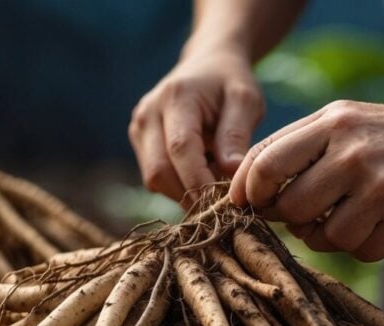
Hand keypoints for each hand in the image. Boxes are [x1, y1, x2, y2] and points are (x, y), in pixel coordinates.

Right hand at [129, 47, 263, 205]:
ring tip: (213, 185)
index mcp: (176, 98)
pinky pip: (154, 177)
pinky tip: (199, 176)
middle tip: (221, 203)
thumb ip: (236, 133)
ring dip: (183, 192)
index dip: (198, 181)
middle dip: (189, 194)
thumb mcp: (245, 100)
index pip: (180, 149)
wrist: (207, 64)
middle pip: (159, 171)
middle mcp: (148, 114)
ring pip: (153, 179)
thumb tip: (230, 172)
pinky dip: (177, 186)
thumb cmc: (230, 82)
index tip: (223, 203)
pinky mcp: (138, 142)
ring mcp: (138, 129)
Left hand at [229, 100, 383, 260]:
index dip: (246, 192)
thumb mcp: (340, 120)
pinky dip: (361, 246)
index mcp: (331, 122)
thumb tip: (242, 190)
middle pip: (289, 208)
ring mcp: (379, 184)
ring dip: (324, 236)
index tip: (245, 205)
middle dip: (287, 219)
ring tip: (341, 217)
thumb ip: (292, 145)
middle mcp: (352, 151)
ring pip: (322, 237)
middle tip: (301, 214)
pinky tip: (373, 225)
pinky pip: (359, 251)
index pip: (265, 164)